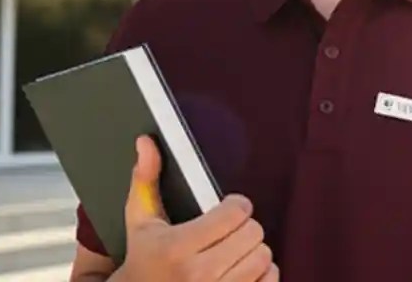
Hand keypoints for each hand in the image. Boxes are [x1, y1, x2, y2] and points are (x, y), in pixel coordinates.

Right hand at [116, 135, 277, 280]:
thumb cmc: (144, 263)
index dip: (235, 205)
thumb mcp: (140, 222)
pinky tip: (241, 271)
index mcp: (176, 248)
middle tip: (229, 231)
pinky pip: (271, 280)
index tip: (228, 208)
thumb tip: (146, 142)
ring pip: (264, 257)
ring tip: (234, 251)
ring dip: (253, 250)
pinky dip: (263, 274)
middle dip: (243, 227)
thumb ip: (145, 179)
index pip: (235, 213)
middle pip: (254, 232)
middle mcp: (199, 275)